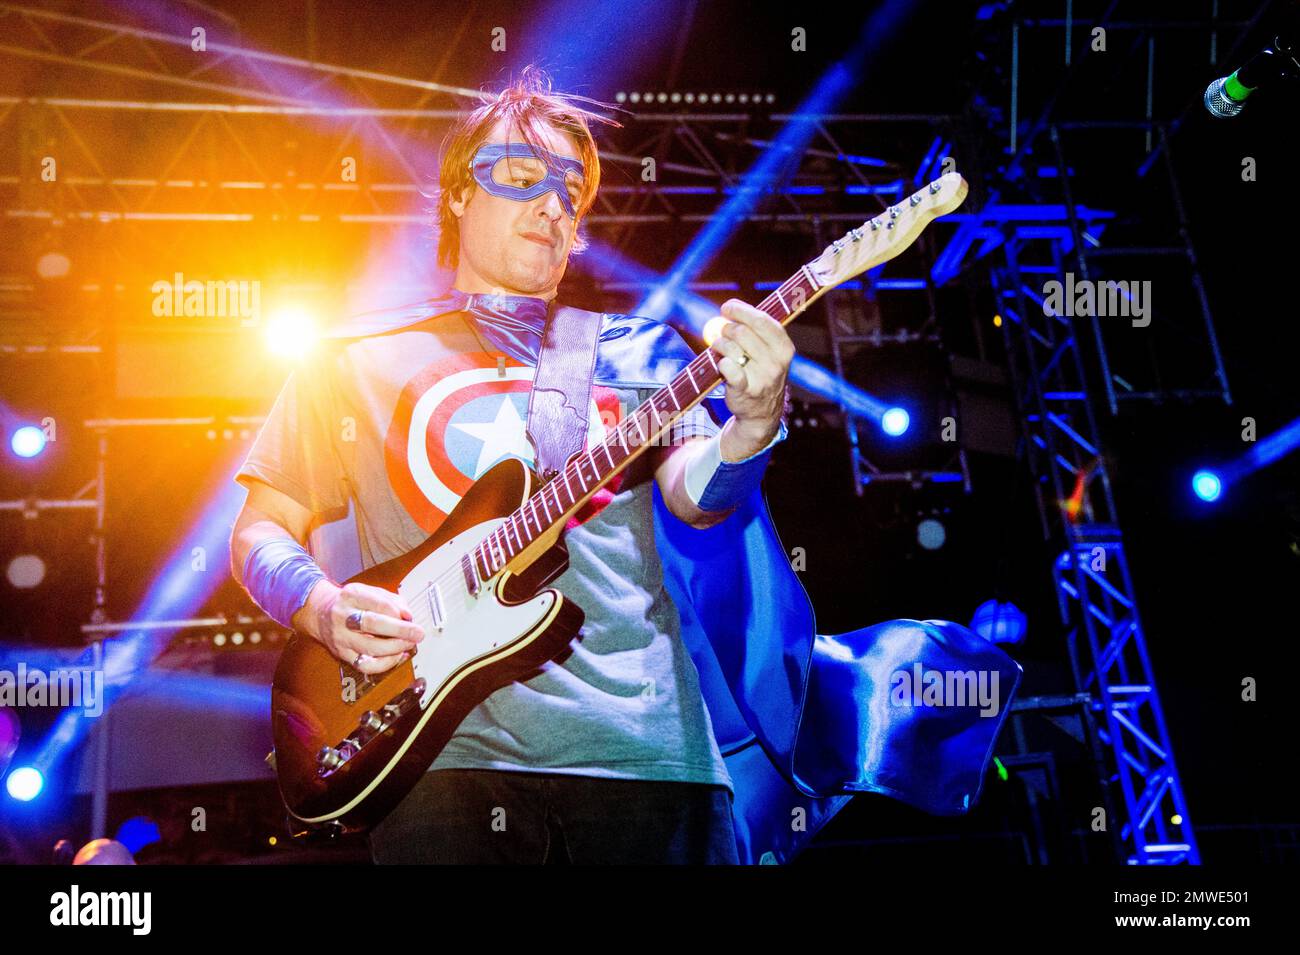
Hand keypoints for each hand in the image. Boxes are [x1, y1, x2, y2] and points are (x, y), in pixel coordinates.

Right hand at [294, 580, 424, 675]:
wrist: (320, 613)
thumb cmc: (351, 602)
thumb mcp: (369, 592)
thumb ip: (391, 600)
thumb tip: (408, 615)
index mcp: (351, 595)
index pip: (378, 603)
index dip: (398, 611)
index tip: (410, 617)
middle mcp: (343, 616)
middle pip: (373, 624)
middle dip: (400, 630)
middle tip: (417, 634)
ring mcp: (341, 637)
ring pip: (370, 648)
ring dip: (395, 648)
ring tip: (408, 644)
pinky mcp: (342, 654)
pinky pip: (365, 665)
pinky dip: (385, 664)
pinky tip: (396, 656)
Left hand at [707, 299, 794, 457]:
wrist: (762, 412)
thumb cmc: (761, 373)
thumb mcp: (770, 352)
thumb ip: (756, 330)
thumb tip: (731, 309)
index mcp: (784, 348)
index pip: (761, 320)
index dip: (741, 310)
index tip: (727, 308)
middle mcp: (776, 362)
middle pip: (743, 332)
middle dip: (727, 328)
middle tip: (722, 332)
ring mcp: (762, 377)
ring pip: (732, 348)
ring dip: (720, 344)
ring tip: (720, 348)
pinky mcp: (746, 390)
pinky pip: (728, 368)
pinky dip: (721, 362)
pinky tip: (723, 364)